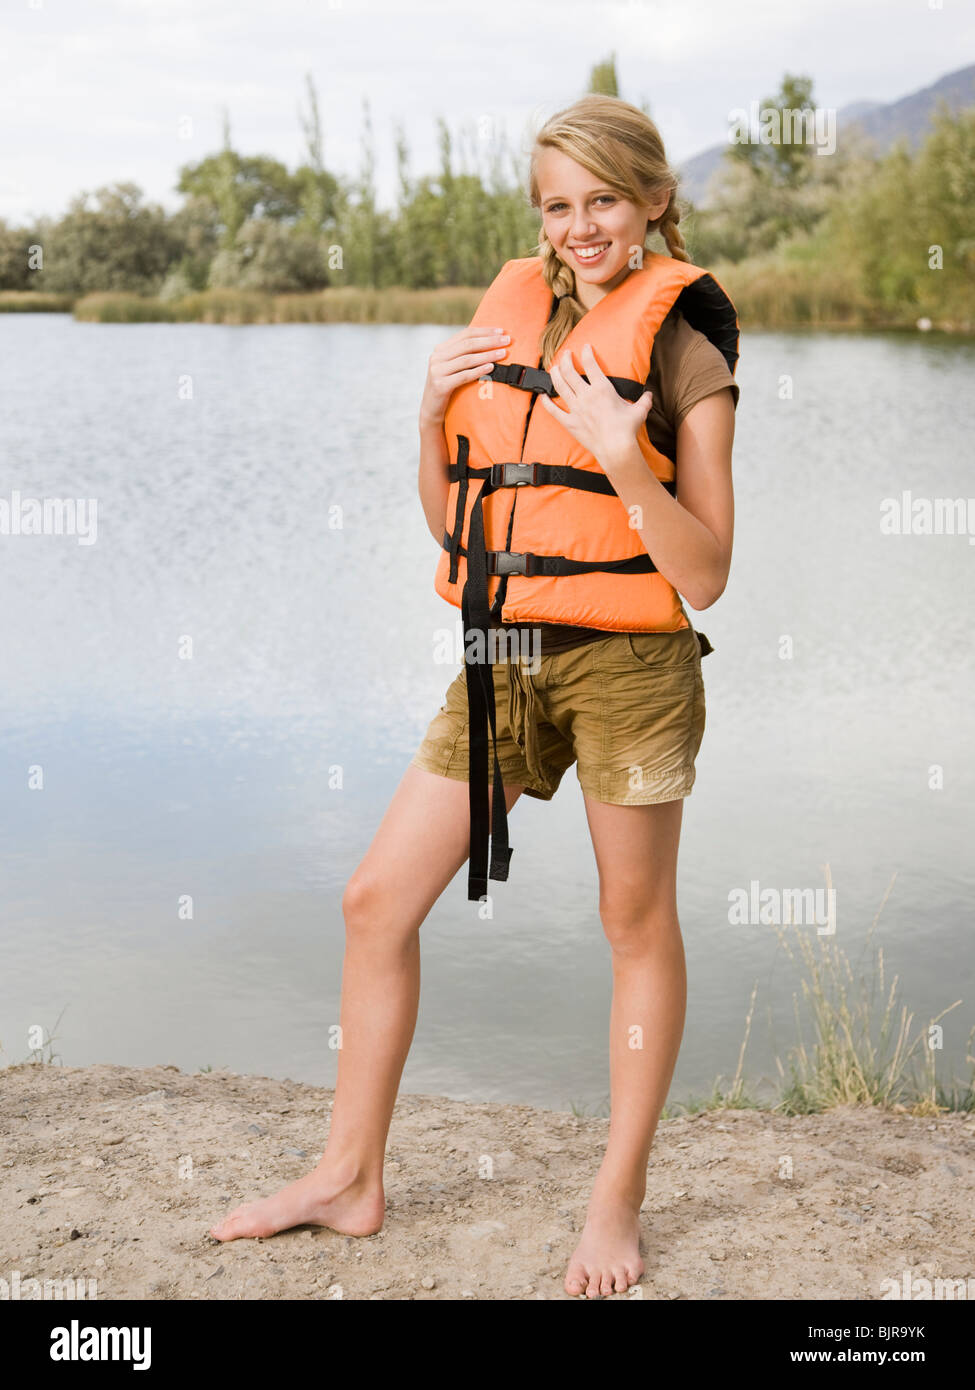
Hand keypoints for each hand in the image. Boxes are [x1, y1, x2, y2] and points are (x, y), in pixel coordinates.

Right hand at [419, 326, 509, 425]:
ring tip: (503, 353)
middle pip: (468, 344)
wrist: (432, 409)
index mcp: (441, 349)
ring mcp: (437, 371)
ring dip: (488, 355)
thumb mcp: (453, 367)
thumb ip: (464, 355)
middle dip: (490, 341)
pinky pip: (463, 376)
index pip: (465, 334)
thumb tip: (491, 342)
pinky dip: (479, 370)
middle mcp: (437, 357)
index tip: (501, 331)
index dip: (485, 331)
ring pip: (467, 359)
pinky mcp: (440, 385)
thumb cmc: (448, 386)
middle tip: (507, 340)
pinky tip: (491, 367)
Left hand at [538, 343, 651, 468]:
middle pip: (569, 372)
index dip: (587, 352)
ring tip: (554, 368)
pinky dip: (546, 402)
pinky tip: (542, 395)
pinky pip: (554, 411)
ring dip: (555, 374)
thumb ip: (644, 400)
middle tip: (566, 354)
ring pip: (560, 386)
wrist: (616, 449)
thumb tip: (649, 395)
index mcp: (602, 389)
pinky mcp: (570, 423)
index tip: (585, 347)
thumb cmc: (627, 430)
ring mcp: (576, 409)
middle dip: (566, 360)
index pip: (591, 364)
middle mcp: (586, 396)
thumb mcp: (640, 411)